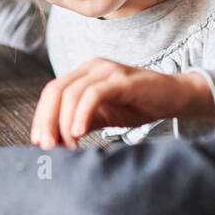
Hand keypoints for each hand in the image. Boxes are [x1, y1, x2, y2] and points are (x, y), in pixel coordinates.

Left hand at [30, 60, 214, 149]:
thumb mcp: (102, 117)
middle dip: (46, 120)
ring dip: (63, 122)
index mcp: (83, 74)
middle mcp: (91, 68)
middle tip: (46, 146)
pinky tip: (78, 132)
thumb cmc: (138, 106)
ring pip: (71, 92)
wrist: (176, 97)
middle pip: (55, 90)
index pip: (52, 92)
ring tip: (67, 145)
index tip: (38, 143)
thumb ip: (78, 124)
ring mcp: (107, 70)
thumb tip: (53, 143)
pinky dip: (81, 113)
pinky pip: (93, 94)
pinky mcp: (122, 79)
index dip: (41, 117)